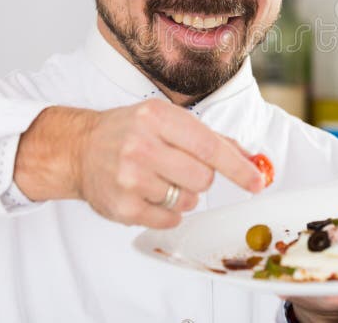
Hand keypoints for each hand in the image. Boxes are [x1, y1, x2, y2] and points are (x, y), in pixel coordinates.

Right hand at [15, 101, 264, 227]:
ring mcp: (129, 178)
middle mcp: (141, 145)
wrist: (80, 149)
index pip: (209, 146)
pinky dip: (168, 213)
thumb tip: (251, 159)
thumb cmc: (131, 131)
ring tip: (160, 180)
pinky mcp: (122, 207)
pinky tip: (150, 195)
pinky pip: (169, 220)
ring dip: (183, 195)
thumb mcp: (168, 121)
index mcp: (157, 117)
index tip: (257, 182)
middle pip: (203, 178)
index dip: (237, 167)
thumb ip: (210, 139)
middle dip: (201, 178)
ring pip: (187, 201)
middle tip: (182, 169)